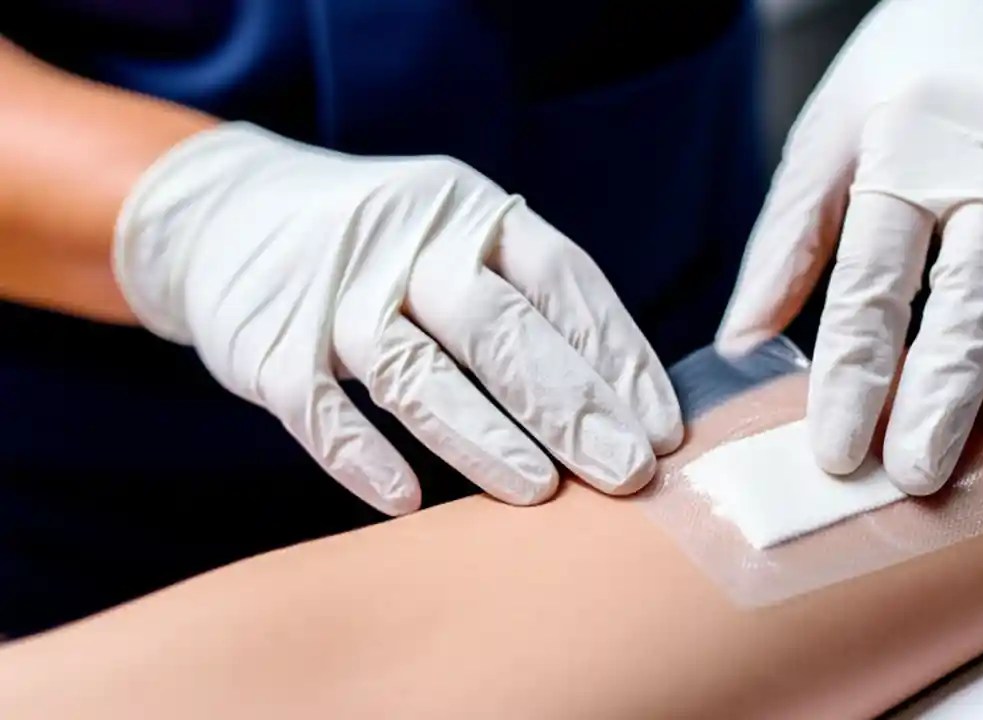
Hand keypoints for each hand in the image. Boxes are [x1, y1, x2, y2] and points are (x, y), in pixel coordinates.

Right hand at [114, 124, 681, 513]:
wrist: (228, 212)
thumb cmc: (384, 247)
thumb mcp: (459, 238)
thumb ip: (526, 302)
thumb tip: (621, 404)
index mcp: (473, 214)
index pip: (563, 282)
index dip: (617, 355)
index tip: (663, 428)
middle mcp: (410, 244)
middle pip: (502, 329)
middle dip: (572, 406)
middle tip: (628, 473)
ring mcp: (335, 292)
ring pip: (418, 372)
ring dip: (483, 436)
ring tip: (542, 494)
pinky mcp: (270, 341)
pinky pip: (319, 407)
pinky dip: (360, 456)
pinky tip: (406, 503)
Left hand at [718, 0, 982, 493]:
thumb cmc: (898, 83)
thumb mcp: (823, 142)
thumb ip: (786, 244)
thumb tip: (741, 343)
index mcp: (904, 151)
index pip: (874, 275)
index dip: (856, 368)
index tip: (837, 448)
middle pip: (976, 282)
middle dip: (950, 383)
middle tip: (922, 471)